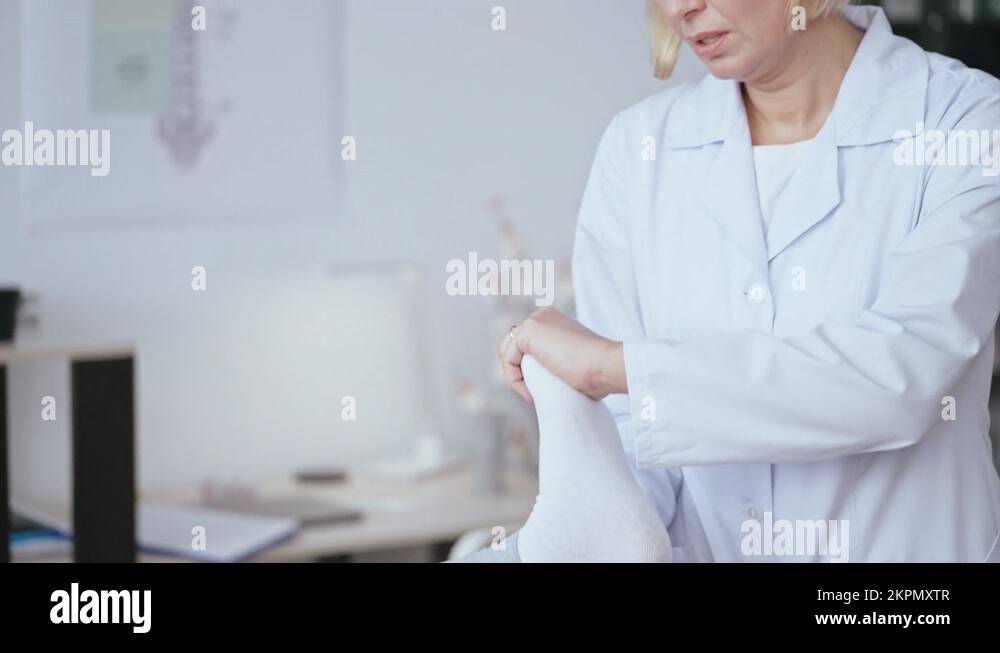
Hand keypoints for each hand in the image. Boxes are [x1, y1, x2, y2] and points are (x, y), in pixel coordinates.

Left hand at [497, 308, 626, 402]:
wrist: (605, 366)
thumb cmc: (598, 373)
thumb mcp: (575, 365)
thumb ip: (558, 363)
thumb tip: (550, 376)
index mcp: (554, 321)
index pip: (526, 345)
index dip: (527, 370)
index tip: (539, 392)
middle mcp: (542, 316)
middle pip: (513, 347)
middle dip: (518, 371)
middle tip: (534, 394)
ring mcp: (535, 321)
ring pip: (508, 353)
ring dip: (516, 377)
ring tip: (533, 395)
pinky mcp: (528, 331)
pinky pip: (508, 359)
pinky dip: (515, 380)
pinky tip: (531, 394)